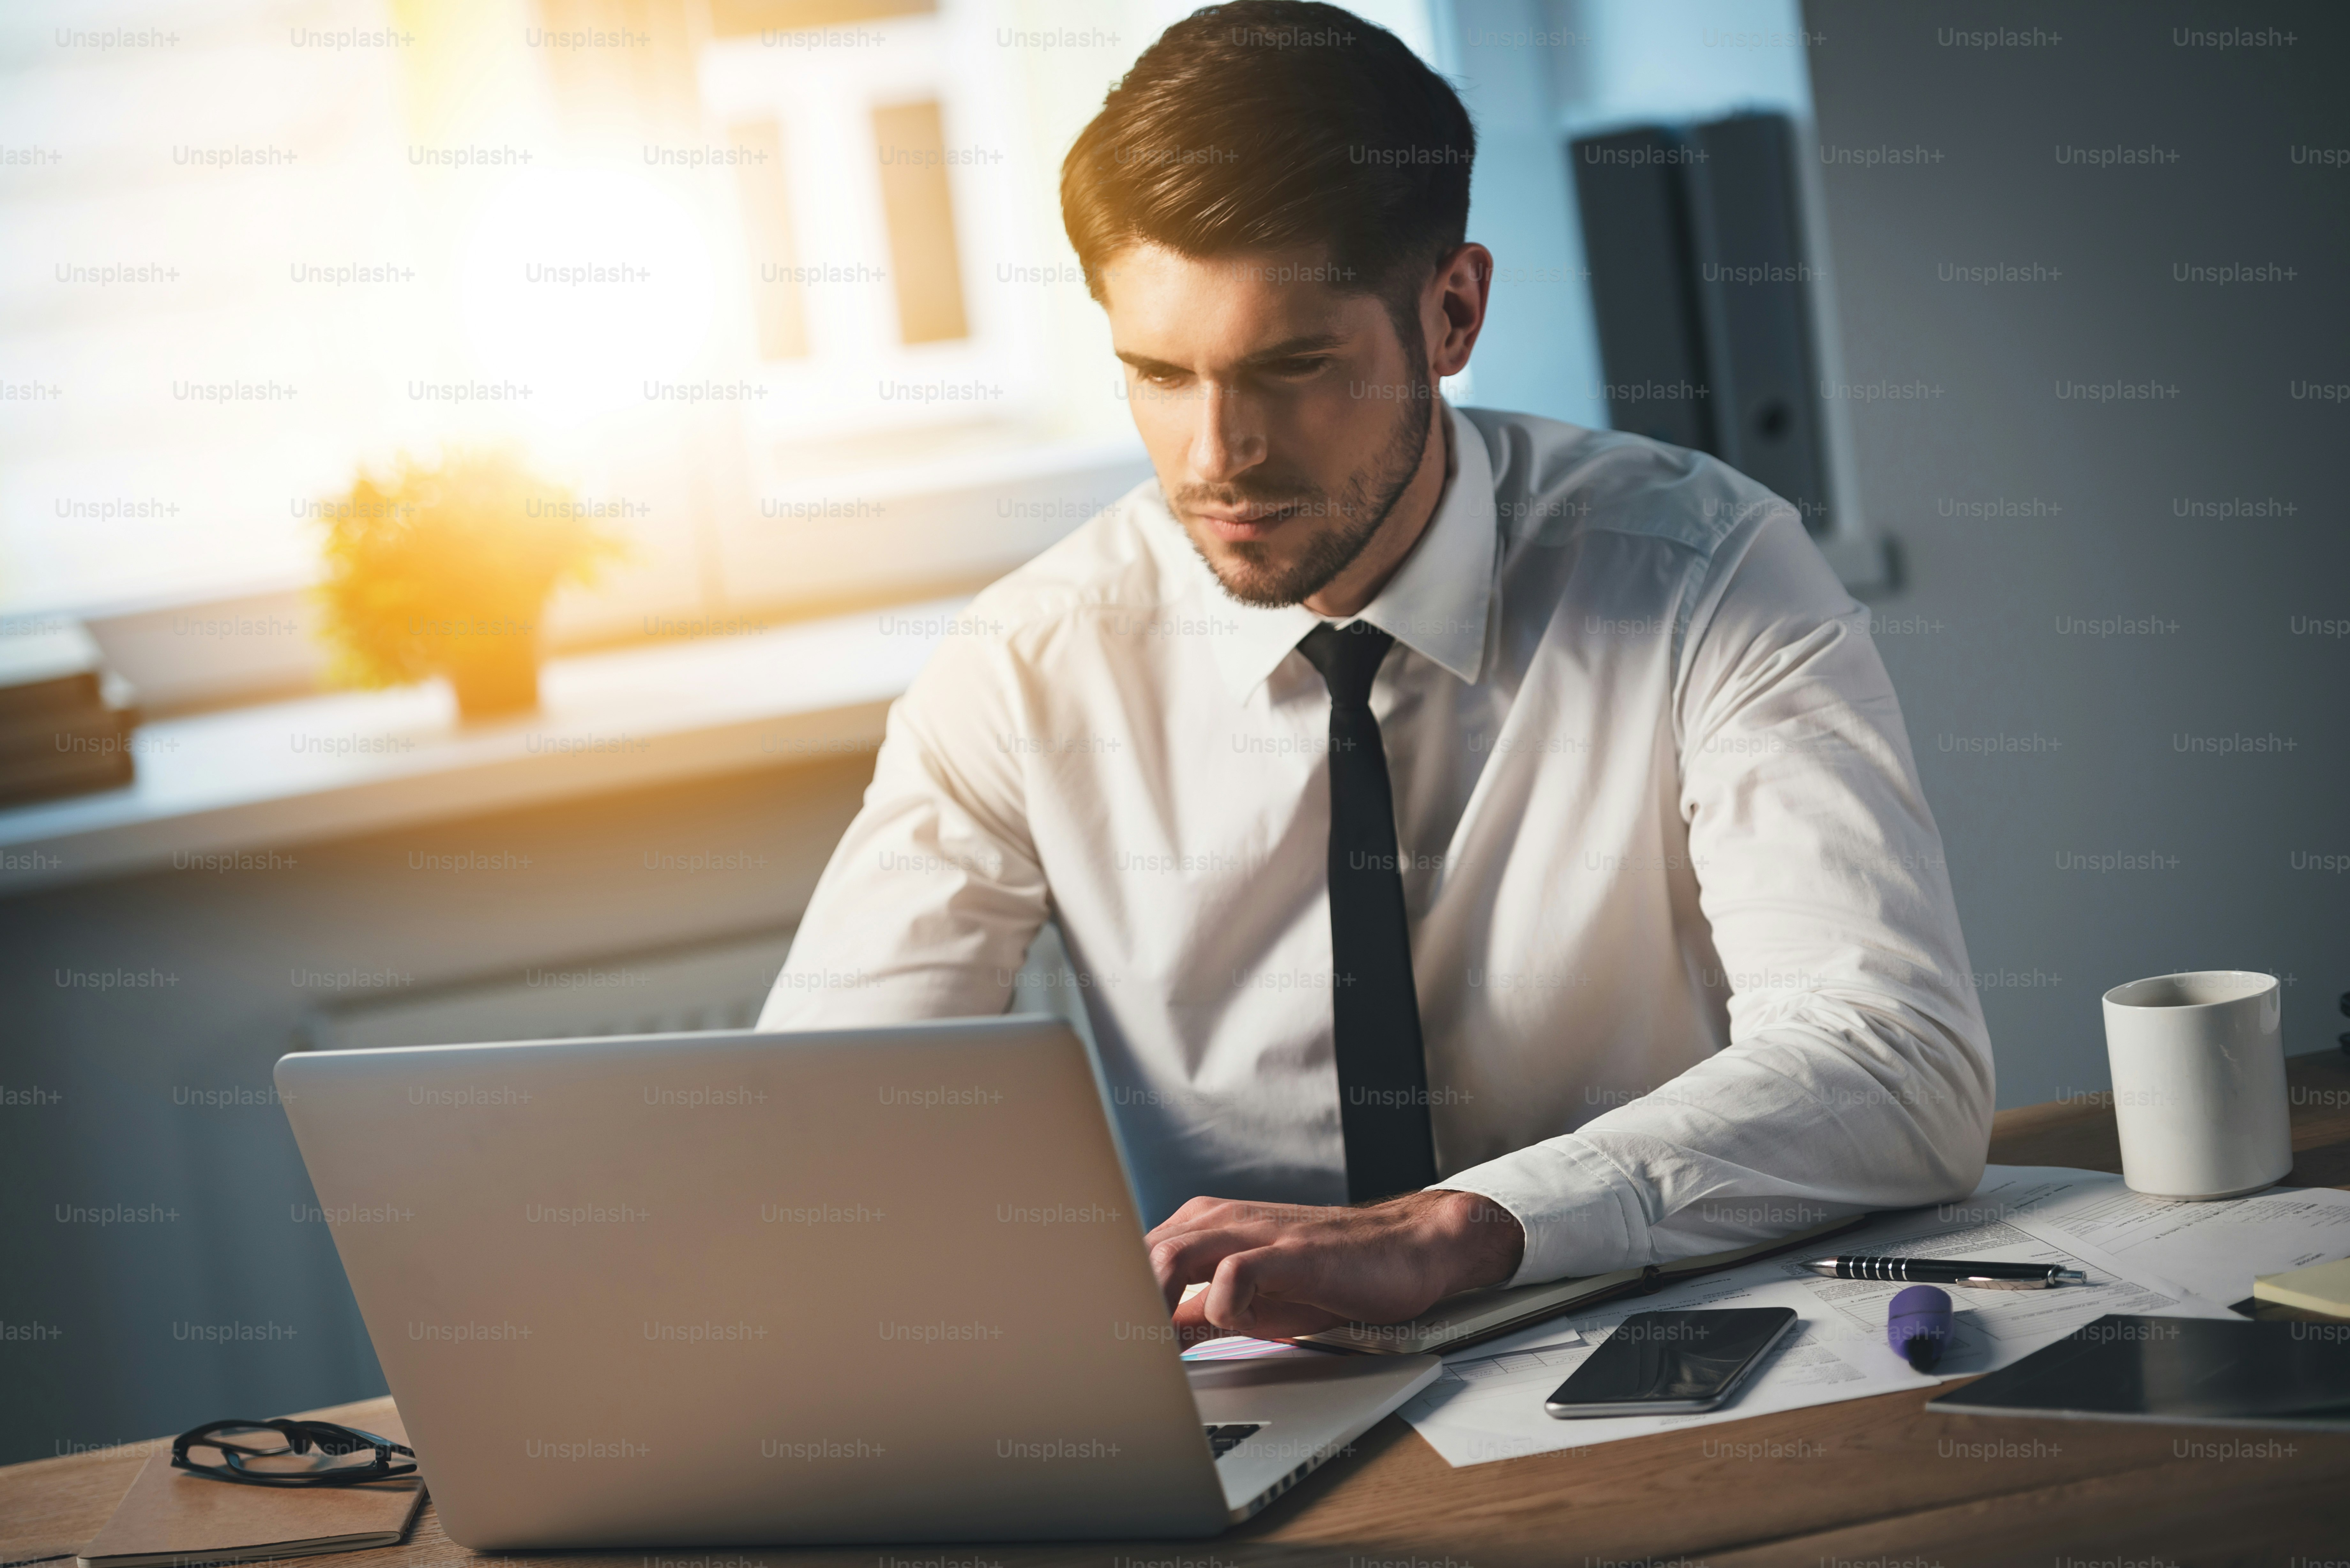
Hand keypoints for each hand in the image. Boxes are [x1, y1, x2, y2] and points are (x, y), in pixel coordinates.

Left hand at [1145, 1189, 1525, 1341]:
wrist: (1403, 1248)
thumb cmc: (1325, 1275)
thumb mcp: (1247, 1302)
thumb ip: (1194, 1314)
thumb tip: (1146, 1343)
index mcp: (1199, 1229)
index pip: (1130, 1263)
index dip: (1108, 1301)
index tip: (1098, 1344)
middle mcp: (1216, 1222)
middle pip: (1135, 1259)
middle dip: (1117, 1306)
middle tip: (1116, 1356)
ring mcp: (1252, 1233)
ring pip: (1169, 1258)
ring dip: (1151, 1304)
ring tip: (1153, 1348)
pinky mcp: (1288, 1252)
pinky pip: (1232, 1277)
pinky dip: (1223, 1308)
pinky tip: (1241, 1325)